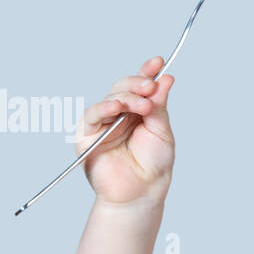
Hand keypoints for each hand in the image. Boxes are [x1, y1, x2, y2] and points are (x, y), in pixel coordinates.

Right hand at [76, 55, 176, 205]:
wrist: (142, 191)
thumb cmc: (153, 165)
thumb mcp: (161, 131)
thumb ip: (159, 106)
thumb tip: (165, 79)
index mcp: (139, 111)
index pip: (141, 86)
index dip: (147, 72)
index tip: (158, 62)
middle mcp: (121, 114)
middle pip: (124, 88)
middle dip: (138, 84)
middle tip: (151, 87)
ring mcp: (104, 123)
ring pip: (111, 98)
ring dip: (127, 97)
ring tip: (144, 106)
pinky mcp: (88, 134)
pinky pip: (93, 114)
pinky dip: (104, 107)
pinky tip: (117, 107)